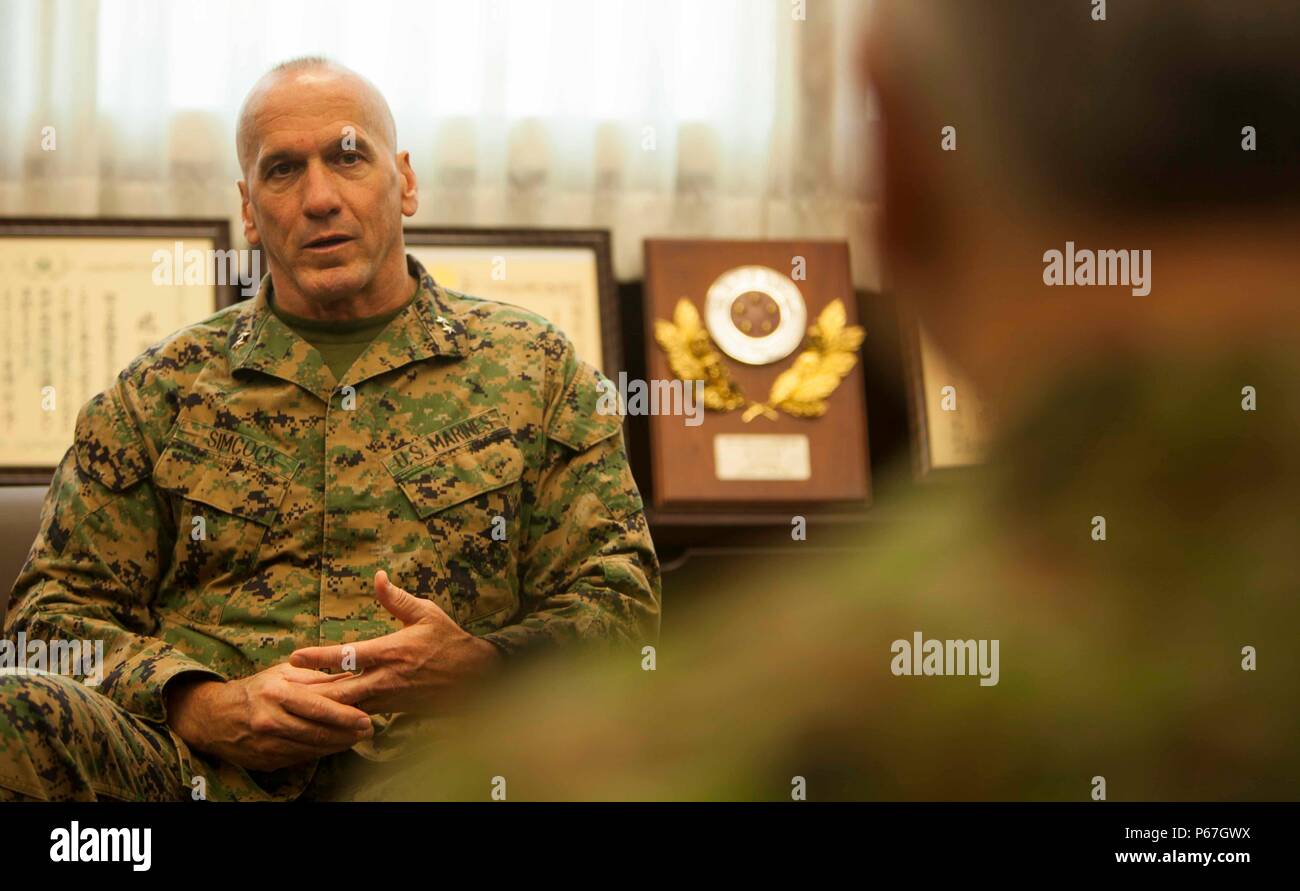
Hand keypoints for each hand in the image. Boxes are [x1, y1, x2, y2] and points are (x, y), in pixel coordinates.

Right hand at [165, 663, 374, 771]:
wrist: (215, 716)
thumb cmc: (257, 689)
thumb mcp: (284, 674)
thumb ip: (318, 678)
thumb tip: (352, 678)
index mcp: (276, 694)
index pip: (318, 707)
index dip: (345, 715)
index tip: (366, 718)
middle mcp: (270, 720)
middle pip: (318, 732)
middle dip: (348, 733)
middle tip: (369, 730)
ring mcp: (266, 743)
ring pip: (311, 748)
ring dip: (338, 745)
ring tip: (356, 737)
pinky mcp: (265, 760)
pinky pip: (300, 758)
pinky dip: (320, 752)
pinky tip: (334, 745)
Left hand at [287, 570, 502, 714]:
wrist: (475, 678)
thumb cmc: (448, 640)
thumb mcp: (427, 613)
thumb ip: (397, 598)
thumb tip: (377, 576)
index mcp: (392, 651)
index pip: (348, 655)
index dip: (318, 657)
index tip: (294, 656)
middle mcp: (386, 678)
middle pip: (339, 690)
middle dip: (308, 691)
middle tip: (279, 689)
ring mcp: (389, 697)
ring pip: (346, 707)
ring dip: (319, 706)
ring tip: (291, 704)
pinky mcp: (392, 709)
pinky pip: (359, 715)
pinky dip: (337, 715)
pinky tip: (319, 715)